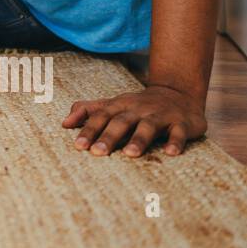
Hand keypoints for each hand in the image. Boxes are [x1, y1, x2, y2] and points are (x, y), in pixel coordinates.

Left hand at [62, 85, 206, 156]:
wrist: (178, 93)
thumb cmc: (138, 106)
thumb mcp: (113, 104)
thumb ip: (88, 111)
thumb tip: (64, 123)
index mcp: (120, 105)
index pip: (101, 116)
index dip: (90, 130)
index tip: (79, 146)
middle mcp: (139, 109)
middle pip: (122, 121)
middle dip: (109, 136)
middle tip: (97, 153)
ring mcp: (161, 115)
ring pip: (148, 126)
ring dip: (139, 139)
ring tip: (130, 154)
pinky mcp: (182, 123)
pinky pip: (179, 132)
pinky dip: (175, 141)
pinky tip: (171, 153)